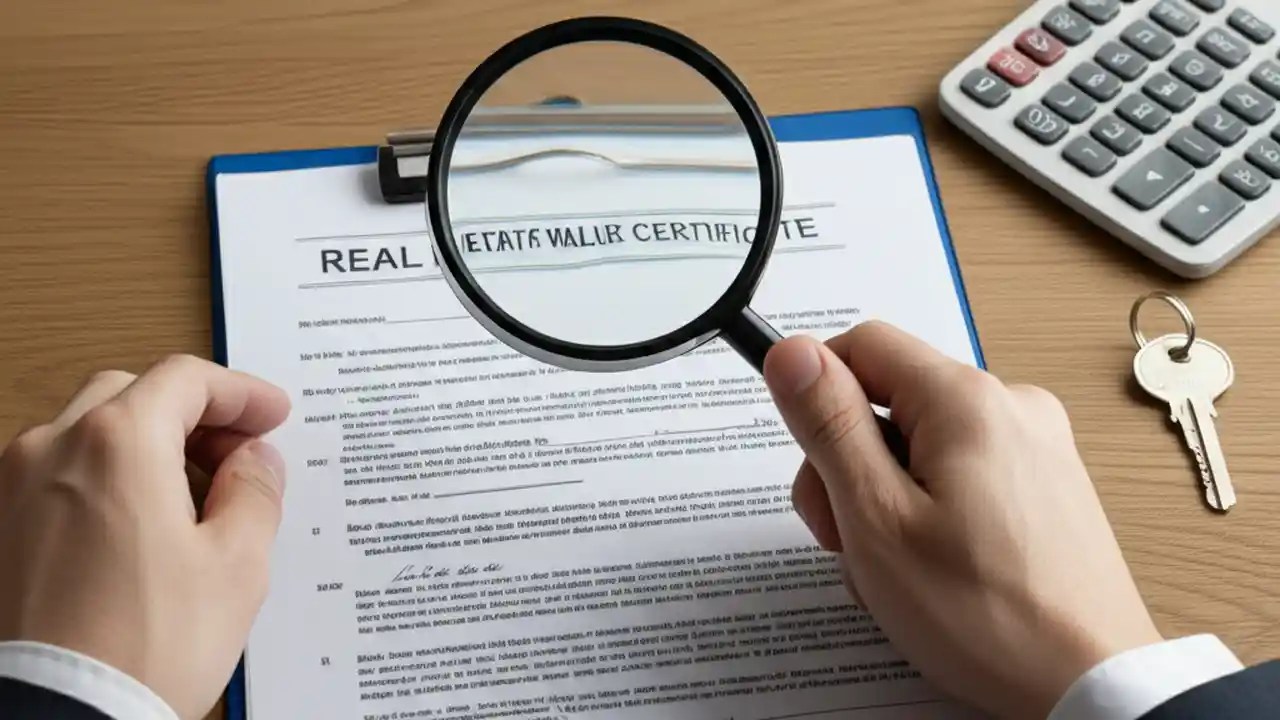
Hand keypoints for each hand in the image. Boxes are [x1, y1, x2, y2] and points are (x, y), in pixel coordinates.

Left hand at [0, 356, 290, 719]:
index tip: (273, 415)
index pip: (186, 380)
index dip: (241, 392)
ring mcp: (12, 489)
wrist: (57, 718)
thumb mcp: (237, 564)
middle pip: (131, 393)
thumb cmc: (147, 646)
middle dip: (191, 412)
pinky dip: (106, 476)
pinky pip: (57, 475)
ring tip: (193, 494)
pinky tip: (142, 524)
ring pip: (87, 431)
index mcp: (118, 442)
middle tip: (238, 451)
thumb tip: (255, 460)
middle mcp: (52, 449)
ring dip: (146, 442)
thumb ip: (255, 491)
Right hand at [762, 322, 1161, 719]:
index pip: (862, 345)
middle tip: (849, 539)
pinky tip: (934, 570)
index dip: (817, 393)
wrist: (1093, 686)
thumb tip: (789, 351)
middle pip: (892, 399)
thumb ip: (829, 425)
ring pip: (923, 443)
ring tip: (895, 569)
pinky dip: (930, 510)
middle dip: (849, 464)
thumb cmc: (983, 614)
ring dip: (886, 496)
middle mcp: (1012, 405)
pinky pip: (962, 473)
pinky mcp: (1048, 485)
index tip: (808, 457)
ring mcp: (1038, 446)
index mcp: (967, 400)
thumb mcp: (876, 517)